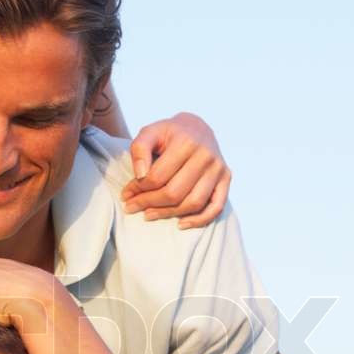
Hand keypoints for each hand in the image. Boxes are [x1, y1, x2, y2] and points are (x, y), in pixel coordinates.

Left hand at [122, 113, 230, 228]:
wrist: (197, 128)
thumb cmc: (169, 134)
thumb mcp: (150, 132)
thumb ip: (139, 149)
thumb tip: (140, 176)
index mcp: (186, 142)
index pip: (157, 176)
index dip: (138, 188)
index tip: (126, 193)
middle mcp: (206, 155)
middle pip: (174, 192)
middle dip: (149, 203)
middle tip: (132, 207)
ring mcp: (219, 168)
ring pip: (193, 203)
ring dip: (168, 214)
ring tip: (149, 214)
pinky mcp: (226, 179)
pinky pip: (216, 207)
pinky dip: (199, 220)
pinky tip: (181, 224)